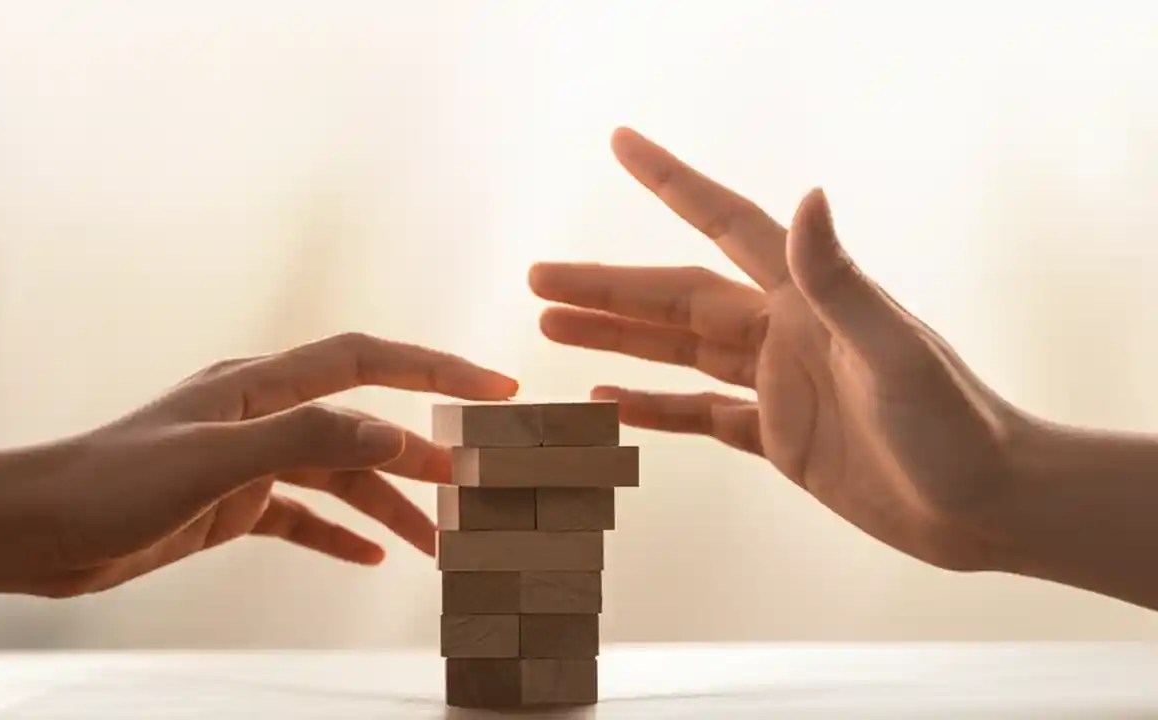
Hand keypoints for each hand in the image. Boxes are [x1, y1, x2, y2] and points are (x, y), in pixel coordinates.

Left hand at [27, 333, 516, 596]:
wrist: (36, 530)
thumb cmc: (110, 484)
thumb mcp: (214, 461)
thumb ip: (304, 439)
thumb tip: (394, 432)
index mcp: (259, 385)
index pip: (366, 361)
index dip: (434, 367)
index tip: (494, 385)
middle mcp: (261, 415)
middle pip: (364, 425)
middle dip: (423, 450)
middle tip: (477, 482)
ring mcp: (248, 461)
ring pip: (340, 477)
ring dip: (389, 505)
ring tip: (437, 541)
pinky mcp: (232, 505)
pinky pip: (305, 517)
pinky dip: (341, 535)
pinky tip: (371, 558)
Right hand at [530, 128, 1025, 571]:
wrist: (985, 505)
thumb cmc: (955, 427)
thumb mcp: (894, 352)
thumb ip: (840, 280)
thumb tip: (806, 196)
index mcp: (806, 299)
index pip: (725, 224)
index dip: (671, 182)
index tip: (622, 143)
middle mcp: (784, 332)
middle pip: (675, 298)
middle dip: (606, 287)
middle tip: (538, 279)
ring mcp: (778, 386)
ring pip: (678, 352)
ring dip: (618, 339)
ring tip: (552, 327)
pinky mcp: (781, 438)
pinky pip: (701, 415)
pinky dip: (654, 407)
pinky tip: (611, 398)